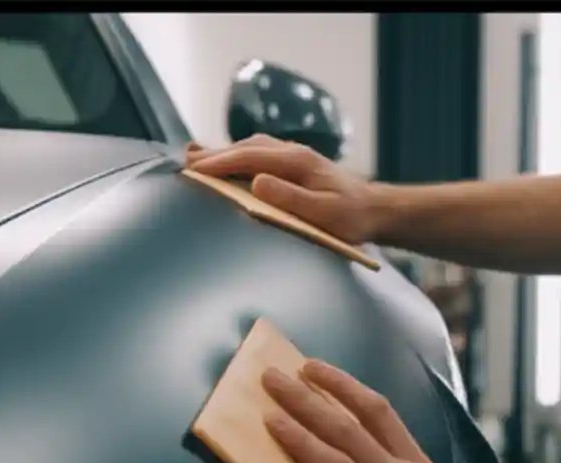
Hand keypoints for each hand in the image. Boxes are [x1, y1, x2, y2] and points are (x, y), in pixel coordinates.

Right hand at [185, 137, 384, 244]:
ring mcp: (293, 156)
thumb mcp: (324, 213)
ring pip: (250, 148)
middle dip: (214, 154)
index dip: (219, 162)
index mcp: (297, 162)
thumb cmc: (351, 217)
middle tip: (184, 164)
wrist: (376, 210)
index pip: (249, 156)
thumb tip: (257, 182)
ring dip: (223, 153)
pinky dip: (237, 156)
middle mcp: (293, 152)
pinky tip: (226, 161)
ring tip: (196, 159)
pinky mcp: (294, 164)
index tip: (194, 170)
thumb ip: (291, 198)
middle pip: (245, 147)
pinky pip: (258, 154)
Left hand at [260, 359, 516, 462]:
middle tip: (276, 372)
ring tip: (270, 391)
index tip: (316, 370)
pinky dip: (304, 448)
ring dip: (301, 409)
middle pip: (356, 417)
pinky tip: (280, 434)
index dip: (346, 387)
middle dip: (313, 390)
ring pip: (342, 438)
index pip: (382, 413)